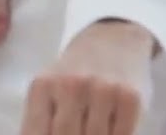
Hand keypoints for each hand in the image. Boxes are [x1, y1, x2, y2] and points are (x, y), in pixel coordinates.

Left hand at [20, 20, 153, 134]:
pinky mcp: (130, 98)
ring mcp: (102, 91)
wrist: (112, 39)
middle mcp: (71, 86)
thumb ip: (40, 120)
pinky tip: (111, 129)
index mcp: (43, 86)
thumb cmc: (75, 74)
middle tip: (75, 132)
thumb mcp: (49, 89)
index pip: (35, 133)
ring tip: (90, 128)